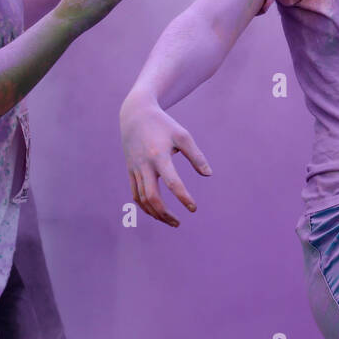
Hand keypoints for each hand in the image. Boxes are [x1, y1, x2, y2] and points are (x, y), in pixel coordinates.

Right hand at [120, 95, 211, 226]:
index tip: (193, 208)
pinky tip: (157, 212)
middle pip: (152, 197)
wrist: (135, 115)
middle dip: (165, 214)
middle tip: (179, 223)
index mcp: (159, 156)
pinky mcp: (130, 171)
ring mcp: (134, 169)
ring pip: (141, 199)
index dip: (183, 197)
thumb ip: (196, 156)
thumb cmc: (163, 125)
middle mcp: (144, 165)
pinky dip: (145, 207)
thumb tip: (208, 175)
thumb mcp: (182, 136)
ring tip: (171, 221)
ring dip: (155, 214)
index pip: (172, 182)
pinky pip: (135, 194)